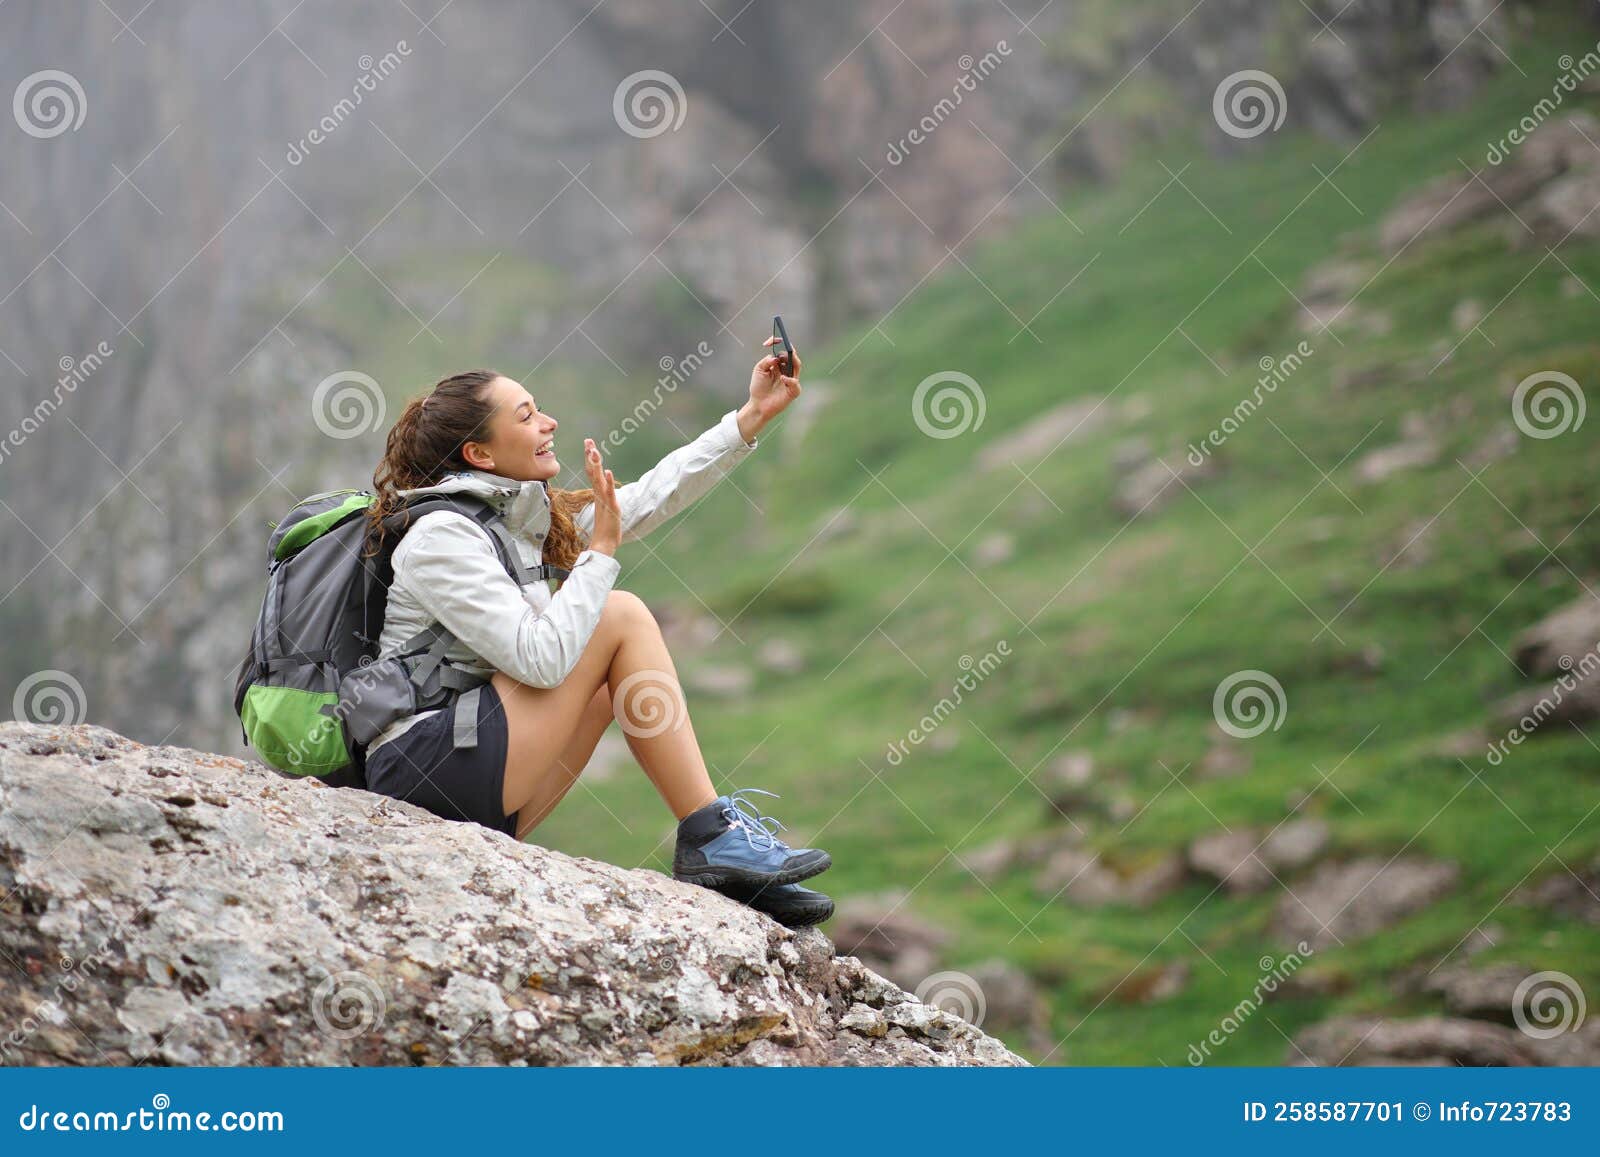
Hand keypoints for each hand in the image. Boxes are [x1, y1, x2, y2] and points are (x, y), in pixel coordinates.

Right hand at [584, 438, 620, 553]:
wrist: (604, 544)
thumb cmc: (605, 528)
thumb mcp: (606, 508)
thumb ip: (604, 498)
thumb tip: (604, 490)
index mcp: (598, 493)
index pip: (592, 471)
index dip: (590, 457)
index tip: (588, 444)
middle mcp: (599, 494)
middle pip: (593, 471)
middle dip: (590, 455)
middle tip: (588, 440)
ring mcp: (604, 500)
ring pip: (599, 479)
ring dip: (596, 465)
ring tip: (594, 451)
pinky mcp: (611, 507)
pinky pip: (609, 492)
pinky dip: (609, 482)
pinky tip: (608, 471)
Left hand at [746, 335, 802, 427]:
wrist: (758, 405)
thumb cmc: (758, 388)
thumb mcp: (759, 370)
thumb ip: (766, 361)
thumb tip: (775, 357)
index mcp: (779, 364)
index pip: (783, 350)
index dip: (778, 342)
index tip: (770, 341)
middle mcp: (786, 370)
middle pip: (792, 356)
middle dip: (787, 350)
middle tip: (781, 347)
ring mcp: (791, 380)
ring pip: (797, 366)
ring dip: (792, 360)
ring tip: (784, 358)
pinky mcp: (793, 392)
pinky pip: (795, 384)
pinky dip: (790, 380)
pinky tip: (783, 378)